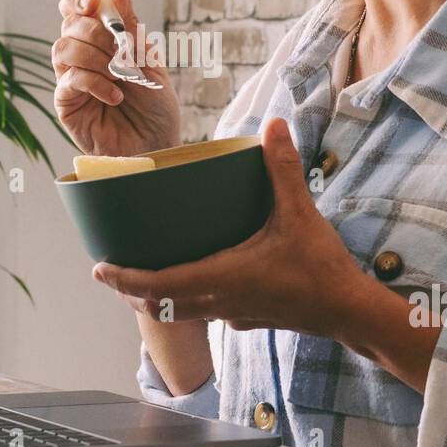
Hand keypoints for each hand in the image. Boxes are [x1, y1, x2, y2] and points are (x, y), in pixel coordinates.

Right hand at [52, 0, 180, 155]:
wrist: (158, 144)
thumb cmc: (155, 106)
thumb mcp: (149, 60)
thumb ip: (131, 26)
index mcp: (100, 40)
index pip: (76, 7)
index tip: (96, 2)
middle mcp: (81, 56)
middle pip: (69, 25)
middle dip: (97, 33)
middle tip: (121, 51)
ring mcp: (70, 79)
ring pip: (63, 49)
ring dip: (96, 58)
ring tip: (121, 76)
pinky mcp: (66, 104)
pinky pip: (69, 79)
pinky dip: (95, 82)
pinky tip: (115, 95)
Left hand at [93, 117, 362, 337]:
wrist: (348, 311)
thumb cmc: (321, 268)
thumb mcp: (300, 213)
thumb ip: (282, 169)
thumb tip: (274, 125)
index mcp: (222, 279)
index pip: (158, 287)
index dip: (124, 280)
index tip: (99, 270)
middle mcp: (219, 303)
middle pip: (159, 306)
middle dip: (131, 291)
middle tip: (109, 273)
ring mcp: (232, 316)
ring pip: (180, 313)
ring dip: (155, 299)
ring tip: (138, 280)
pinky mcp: (246, 321)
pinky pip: (203, 313)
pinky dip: (184, 302)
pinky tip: (193, 283)